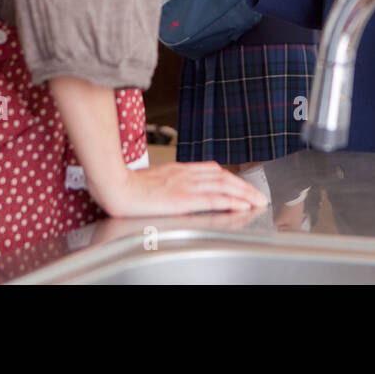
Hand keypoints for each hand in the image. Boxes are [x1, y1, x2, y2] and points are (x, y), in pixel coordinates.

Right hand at [98, 161, 267, 216]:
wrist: (115, 185)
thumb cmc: (128, 185)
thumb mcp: (153, 179)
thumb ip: (169, 182)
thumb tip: (177, 190)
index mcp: (179, 169)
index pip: (212, 170)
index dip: (231, 177)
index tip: (242, 185)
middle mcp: (186, 174)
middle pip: (223, 176)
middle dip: (244, 185)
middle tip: (258, 194)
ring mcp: (186, 185)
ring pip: (223, 185)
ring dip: (244, 192)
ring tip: (257, 200)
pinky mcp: (183, 198)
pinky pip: (213, 198)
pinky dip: (231, 200)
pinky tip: (242, 205)